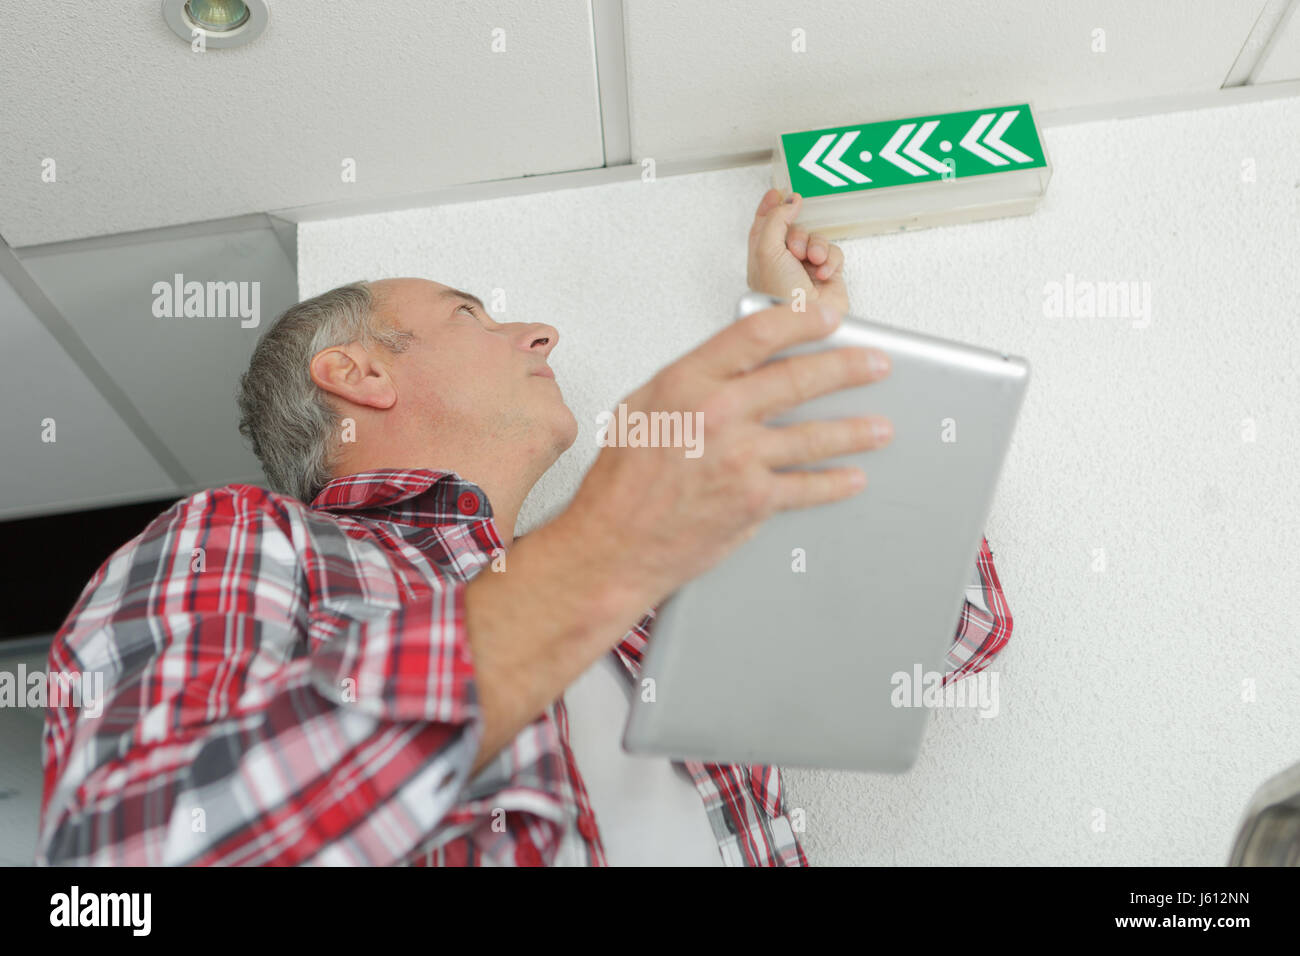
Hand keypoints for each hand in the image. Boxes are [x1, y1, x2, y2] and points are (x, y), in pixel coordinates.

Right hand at [566, 300, 891, 607]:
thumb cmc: (620, 484)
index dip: (802, 320)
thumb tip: (735, 362)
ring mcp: (740, 457)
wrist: (613, 547)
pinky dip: (835, 483)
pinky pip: (807, 487)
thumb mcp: (641, 410)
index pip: (758, 333)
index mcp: (687, 381)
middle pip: (800, 378)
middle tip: (875, 365)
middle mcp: (718, 413)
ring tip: (879, 427)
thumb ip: (691, 383)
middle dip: (848, 368)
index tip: (829, 318)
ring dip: (855, 430)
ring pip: (815, 435)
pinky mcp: (753, 500)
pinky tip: (851, 478)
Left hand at [746, 188, 848, 315]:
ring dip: (815, 246)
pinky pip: (834, 253)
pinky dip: (830, 260)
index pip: (764, 225)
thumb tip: (788, 201)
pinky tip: (823, 273)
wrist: (804, 323)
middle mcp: (783, 264)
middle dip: (797, 234)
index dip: (770, 206)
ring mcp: (807, 271)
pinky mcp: (829, 277)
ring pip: (816, 239)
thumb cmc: (779, 297)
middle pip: (793, 229)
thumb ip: (776, 220)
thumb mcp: (767, 251)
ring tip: (811, 261)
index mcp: (761, 259)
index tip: (777, 192)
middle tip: (796, 249)